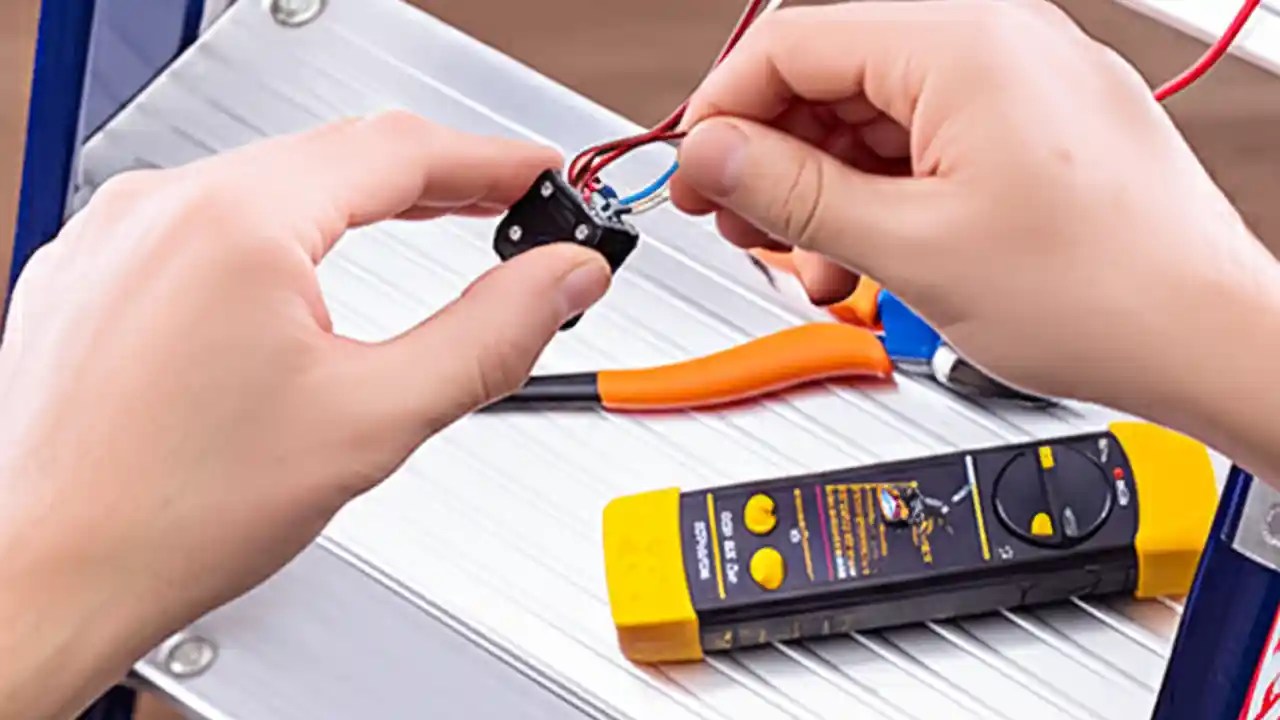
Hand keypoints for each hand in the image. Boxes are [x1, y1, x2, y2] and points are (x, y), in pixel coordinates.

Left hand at [0, 111, 609, 718]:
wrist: (43, 574)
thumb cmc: (170, 511)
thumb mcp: (373, 420)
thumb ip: (489, 336)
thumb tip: (561, 279)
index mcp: (236, 222)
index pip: (400, 149)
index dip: (490, 158)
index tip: (538, 174)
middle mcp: (163, 204)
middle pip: (336, 155)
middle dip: (434, 176)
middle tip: (502, 203)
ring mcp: (116, 232)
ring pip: (271, 183)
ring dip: (358, 200)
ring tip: (426, 222)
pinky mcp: (92, 269)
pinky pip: (208, 218)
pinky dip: (282, 230)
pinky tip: (309, 271)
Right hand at [671, 0, 1279, 471]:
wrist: (1206, 338)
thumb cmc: (1101, 291)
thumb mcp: (908, 247)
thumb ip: (792, 192)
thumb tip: (712, 154)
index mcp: (963, 41)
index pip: (790, 43)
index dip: (723, 113)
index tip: (693, 172)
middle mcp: (996, 39)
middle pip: (830, 76)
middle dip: (774, 159)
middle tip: (742, 223)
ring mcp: (1018, 79)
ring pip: (873, 115)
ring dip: (826, 190)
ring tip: (815, 261)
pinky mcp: (1032, 123)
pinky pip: (927, 139)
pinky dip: (882, 195)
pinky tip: (868, 256)